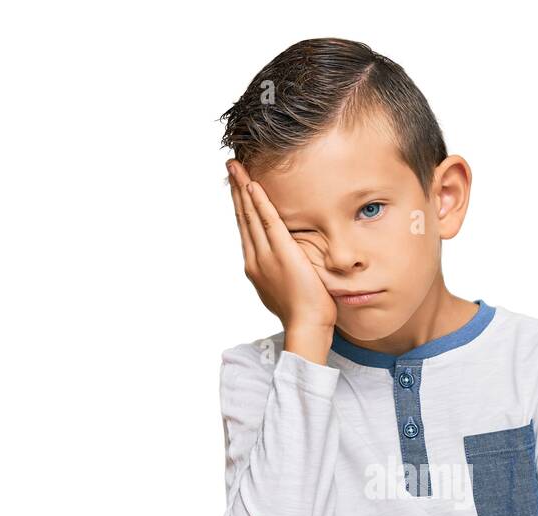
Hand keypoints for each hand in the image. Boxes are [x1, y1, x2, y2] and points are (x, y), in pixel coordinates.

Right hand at [226, 158, 336, 343]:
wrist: (306, 326)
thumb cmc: (304, 313)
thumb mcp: (287, 289)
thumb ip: (282, 272)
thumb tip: (286, 265)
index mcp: (256, 267)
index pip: (246, 229)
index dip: (240, 206)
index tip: (237, 186)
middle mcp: (255, 259)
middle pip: (243, 217)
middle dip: (236, 190)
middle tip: (231, 166)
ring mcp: (266, 256)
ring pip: (250, 215)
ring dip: (242, 188)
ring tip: (236, 167)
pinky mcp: (282, 253)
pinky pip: (268, 221)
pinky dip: (259, 202)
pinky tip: (252, 185)